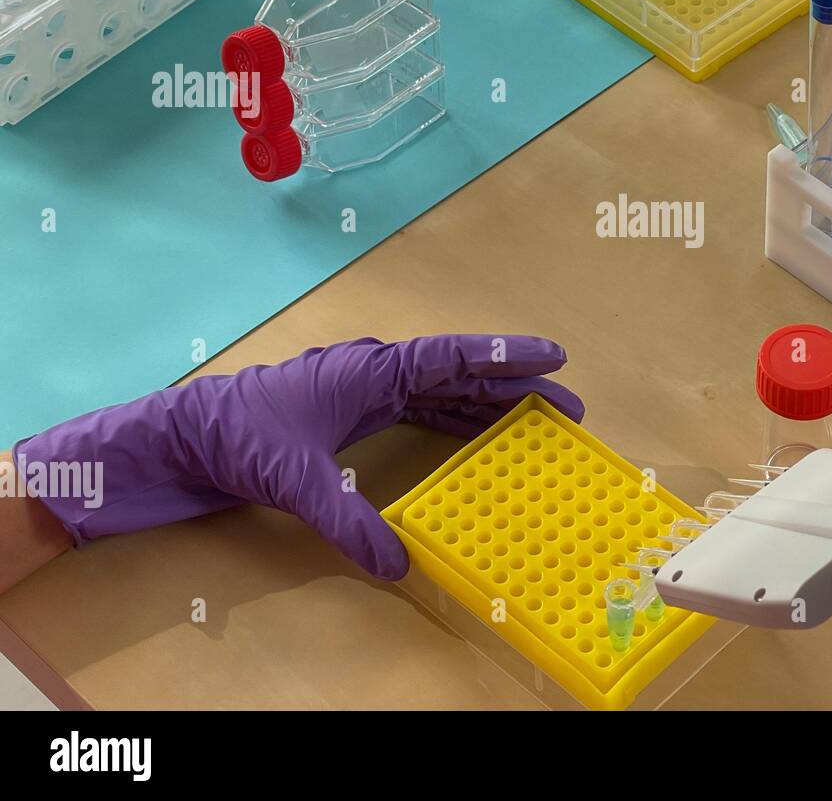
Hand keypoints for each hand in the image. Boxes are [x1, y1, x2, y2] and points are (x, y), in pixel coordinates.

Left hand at [11, 335, 583, 580]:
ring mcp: (364, 395)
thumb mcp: (294, 477)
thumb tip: (398, 562)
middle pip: (458, 374)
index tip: (554, 359)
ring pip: (442, 394)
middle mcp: (374, 373)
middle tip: (565, 408)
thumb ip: (348, 519)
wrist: (180, 439)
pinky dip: (454, 426)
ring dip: (488, 408)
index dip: (505, 357)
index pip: (451, 355)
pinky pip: (419, 415)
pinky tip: (477, 445)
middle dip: (512, 388)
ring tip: (536, 425)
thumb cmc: (236, 437)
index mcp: (369, 367)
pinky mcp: (351, 419)